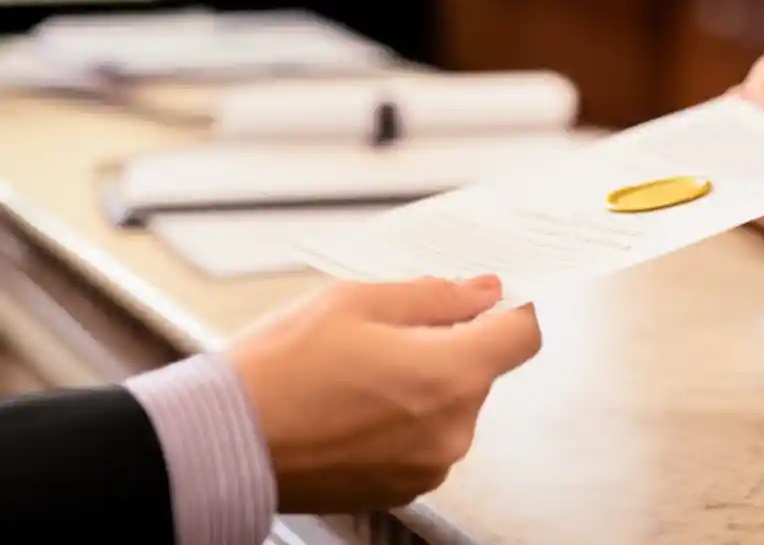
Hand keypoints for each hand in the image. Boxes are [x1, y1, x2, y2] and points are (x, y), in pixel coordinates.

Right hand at [227, 275, 540, 511]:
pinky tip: (352, 406)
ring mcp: (429, 466)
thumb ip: (435, 296)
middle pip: (481, 372)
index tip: (486, 302)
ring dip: (423, 385)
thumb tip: (483, 291)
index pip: (522, 337)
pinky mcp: (403, 489)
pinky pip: (423, 441)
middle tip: (386, 333)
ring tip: (357, 374)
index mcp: (452, 376)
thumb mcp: (358, 301)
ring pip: (450, 407)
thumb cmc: (281, 370)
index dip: (509, 311)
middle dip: (448, 346)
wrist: (223, 441)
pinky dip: (402, 420)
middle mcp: (452, 430)